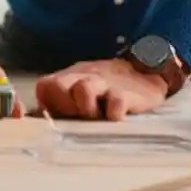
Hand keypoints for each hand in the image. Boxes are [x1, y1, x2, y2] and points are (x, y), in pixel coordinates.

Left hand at [34, 58, 167, 119]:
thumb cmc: (108, 87)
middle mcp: (83, 77)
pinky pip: (116, 101)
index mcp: (70, 77)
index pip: (44, 86)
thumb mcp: (83, 87)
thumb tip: (45, 121)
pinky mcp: (127, 93)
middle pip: (57, 85)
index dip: (45, 103)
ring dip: (87, 108)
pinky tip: (117, 118)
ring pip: (83, 89)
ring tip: (97, 118)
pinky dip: (114, 113)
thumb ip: (64, 101)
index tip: (55, 117)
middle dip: (63, 105)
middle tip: (77, 117)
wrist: (146, 69)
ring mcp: (105, 83)